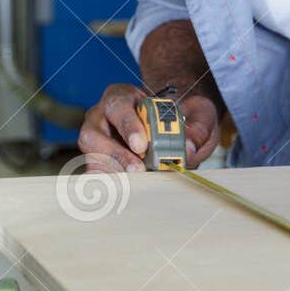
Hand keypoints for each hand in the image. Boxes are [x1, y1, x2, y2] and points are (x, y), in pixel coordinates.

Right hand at [78, 83, 219, 172]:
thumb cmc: (184, 119)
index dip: (127, 126)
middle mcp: (102, 117)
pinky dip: (109, 186)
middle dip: (115, 155)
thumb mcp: (199, 115)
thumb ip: (198, 128)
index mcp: (121, 97)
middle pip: (93, 134)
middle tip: (138, 169)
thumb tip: (188, 149)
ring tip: (133, 184)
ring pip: (90, 157)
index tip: (141, 146)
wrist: (177, 130)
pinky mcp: (98, 163)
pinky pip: (96, 176)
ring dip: (110, 174)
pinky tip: (124, 193)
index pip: (117, 106)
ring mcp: (96, 141)